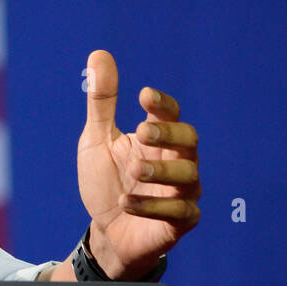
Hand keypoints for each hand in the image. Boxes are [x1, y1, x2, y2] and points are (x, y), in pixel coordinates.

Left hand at [77, 49, 199, 278]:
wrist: (105, 231)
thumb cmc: (105, 181)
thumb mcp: (96, 140)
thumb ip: (102, 102)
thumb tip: (99, 54)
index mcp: (156, 138)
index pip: (170, 114)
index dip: (163, 103)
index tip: (143, 94)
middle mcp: (174, 162)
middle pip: (190, 140)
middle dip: (169, 134)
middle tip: (141, 132)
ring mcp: (181, 192)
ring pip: (189, 176)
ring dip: (160, 171)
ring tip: (133, 171)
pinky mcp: (180, 221)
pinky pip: (178, 212)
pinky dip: (151, 206)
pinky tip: (124, 202)